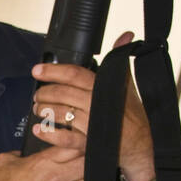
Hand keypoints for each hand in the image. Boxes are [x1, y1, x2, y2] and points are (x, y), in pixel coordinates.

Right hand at [0, 145, 85, 180]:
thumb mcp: (4, 161)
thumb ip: (19, 152)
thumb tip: (25, 151)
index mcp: (43, 162)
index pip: (74, 146)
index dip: (79, 144)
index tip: (76, 148)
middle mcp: (55, 178)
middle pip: (86, 163)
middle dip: (86, 162)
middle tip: (84, 163)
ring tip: (83, 180)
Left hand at [30, 30, 155, 179]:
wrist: (142, 145)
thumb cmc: (132, 115)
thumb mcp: (126, 84)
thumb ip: (119, 61)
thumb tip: (125, 36)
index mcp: (103, 87)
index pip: (74, 74)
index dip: (53, 71)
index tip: (37, 70)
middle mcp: (96, 104)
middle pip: (63, 93)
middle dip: (45, 93)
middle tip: (37, 94)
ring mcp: (92, 124)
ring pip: (61, 113)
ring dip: (44, 110)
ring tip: (37, 110)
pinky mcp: (89, 143)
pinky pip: (65, 138)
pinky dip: (48, 134)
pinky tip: (39, 129)